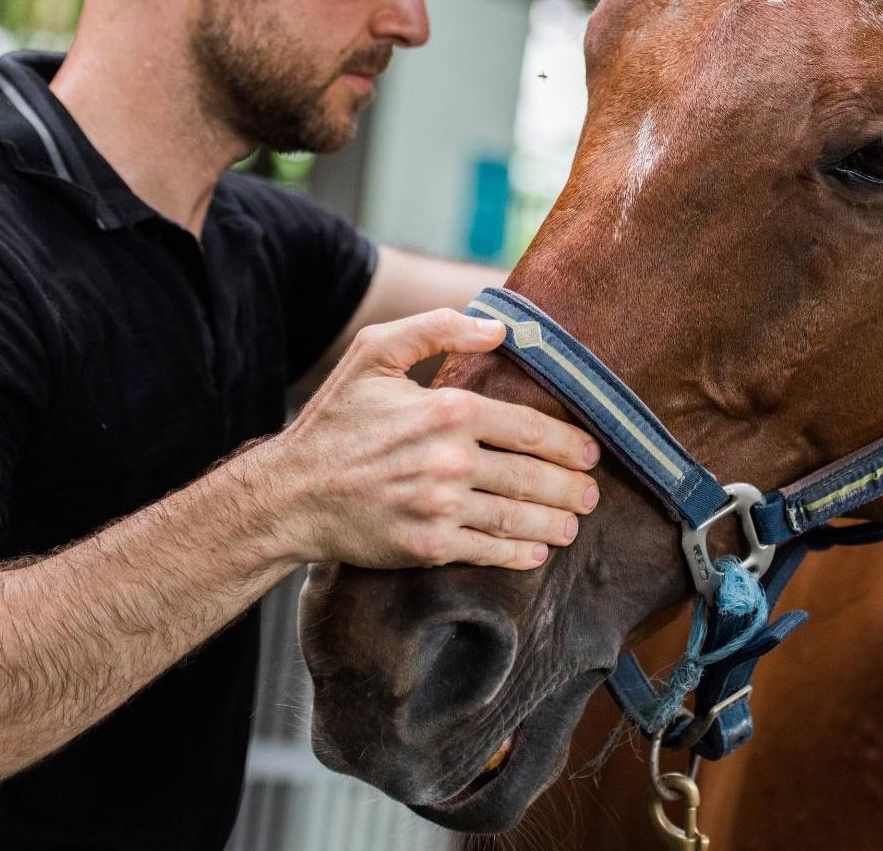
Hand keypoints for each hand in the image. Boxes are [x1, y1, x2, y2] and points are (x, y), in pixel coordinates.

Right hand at [252, 309, 600, 570]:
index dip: (567, 443)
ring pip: (518, 518)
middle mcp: (448, 460)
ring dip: (555, 522)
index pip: (528, 428)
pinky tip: (536, 553)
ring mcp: (439, 507)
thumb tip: (500, 328)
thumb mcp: (375, 354)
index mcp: (445, 411)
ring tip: (573, 524)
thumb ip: (438, 328)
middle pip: (533, 477)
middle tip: (591, 495)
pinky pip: (488, 552)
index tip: (589, 453)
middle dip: (571, 489)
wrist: (291, 494)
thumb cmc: (334, 420)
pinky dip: (520, 554)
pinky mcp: (427, 547)